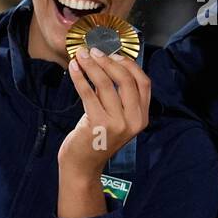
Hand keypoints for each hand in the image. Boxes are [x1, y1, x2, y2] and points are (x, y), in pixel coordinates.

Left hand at [59, 48, 151, 174]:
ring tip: (80, 56)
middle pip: (126, 80)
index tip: (113, 54)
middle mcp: (134, 120)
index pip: (143, 82)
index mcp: (142, 117)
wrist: (83, 165)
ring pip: (106, 84)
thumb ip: (117, 95)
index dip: (129, 64)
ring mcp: (118, 124)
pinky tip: (73, 68)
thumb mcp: (115, 117)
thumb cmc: (96, 137)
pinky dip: (79, 77)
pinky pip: (88, 93)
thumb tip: (106, 62)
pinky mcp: (98, 125)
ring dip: (91, 66)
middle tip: (93, 51)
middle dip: (108, 61)